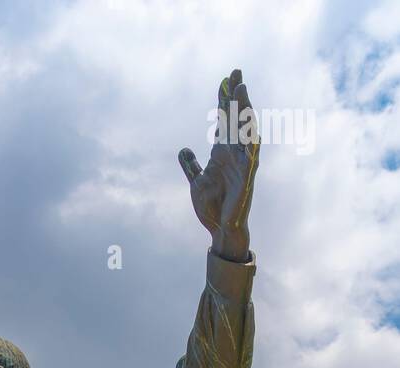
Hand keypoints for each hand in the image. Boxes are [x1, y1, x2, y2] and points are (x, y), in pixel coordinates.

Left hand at [179, 70, 258, 263]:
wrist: (220, 229)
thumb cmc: (212, 206)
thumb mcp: (197, 182)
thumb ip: (191, 166)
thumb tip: (184, 149)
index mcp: (222, 152)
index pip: (224, 120)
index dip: (223, 100)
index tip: (223, 79)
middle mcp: (234, 152)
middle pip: (236, 118)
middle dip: (236, 95)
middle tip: (236, 72)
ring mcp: (242, 162)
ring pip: (245, 130)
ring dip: (244, 110)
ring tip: (241, 90)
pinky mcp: (247, 176)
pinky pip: (251, 153)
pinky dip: (249, 139)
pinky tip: (248, 124)